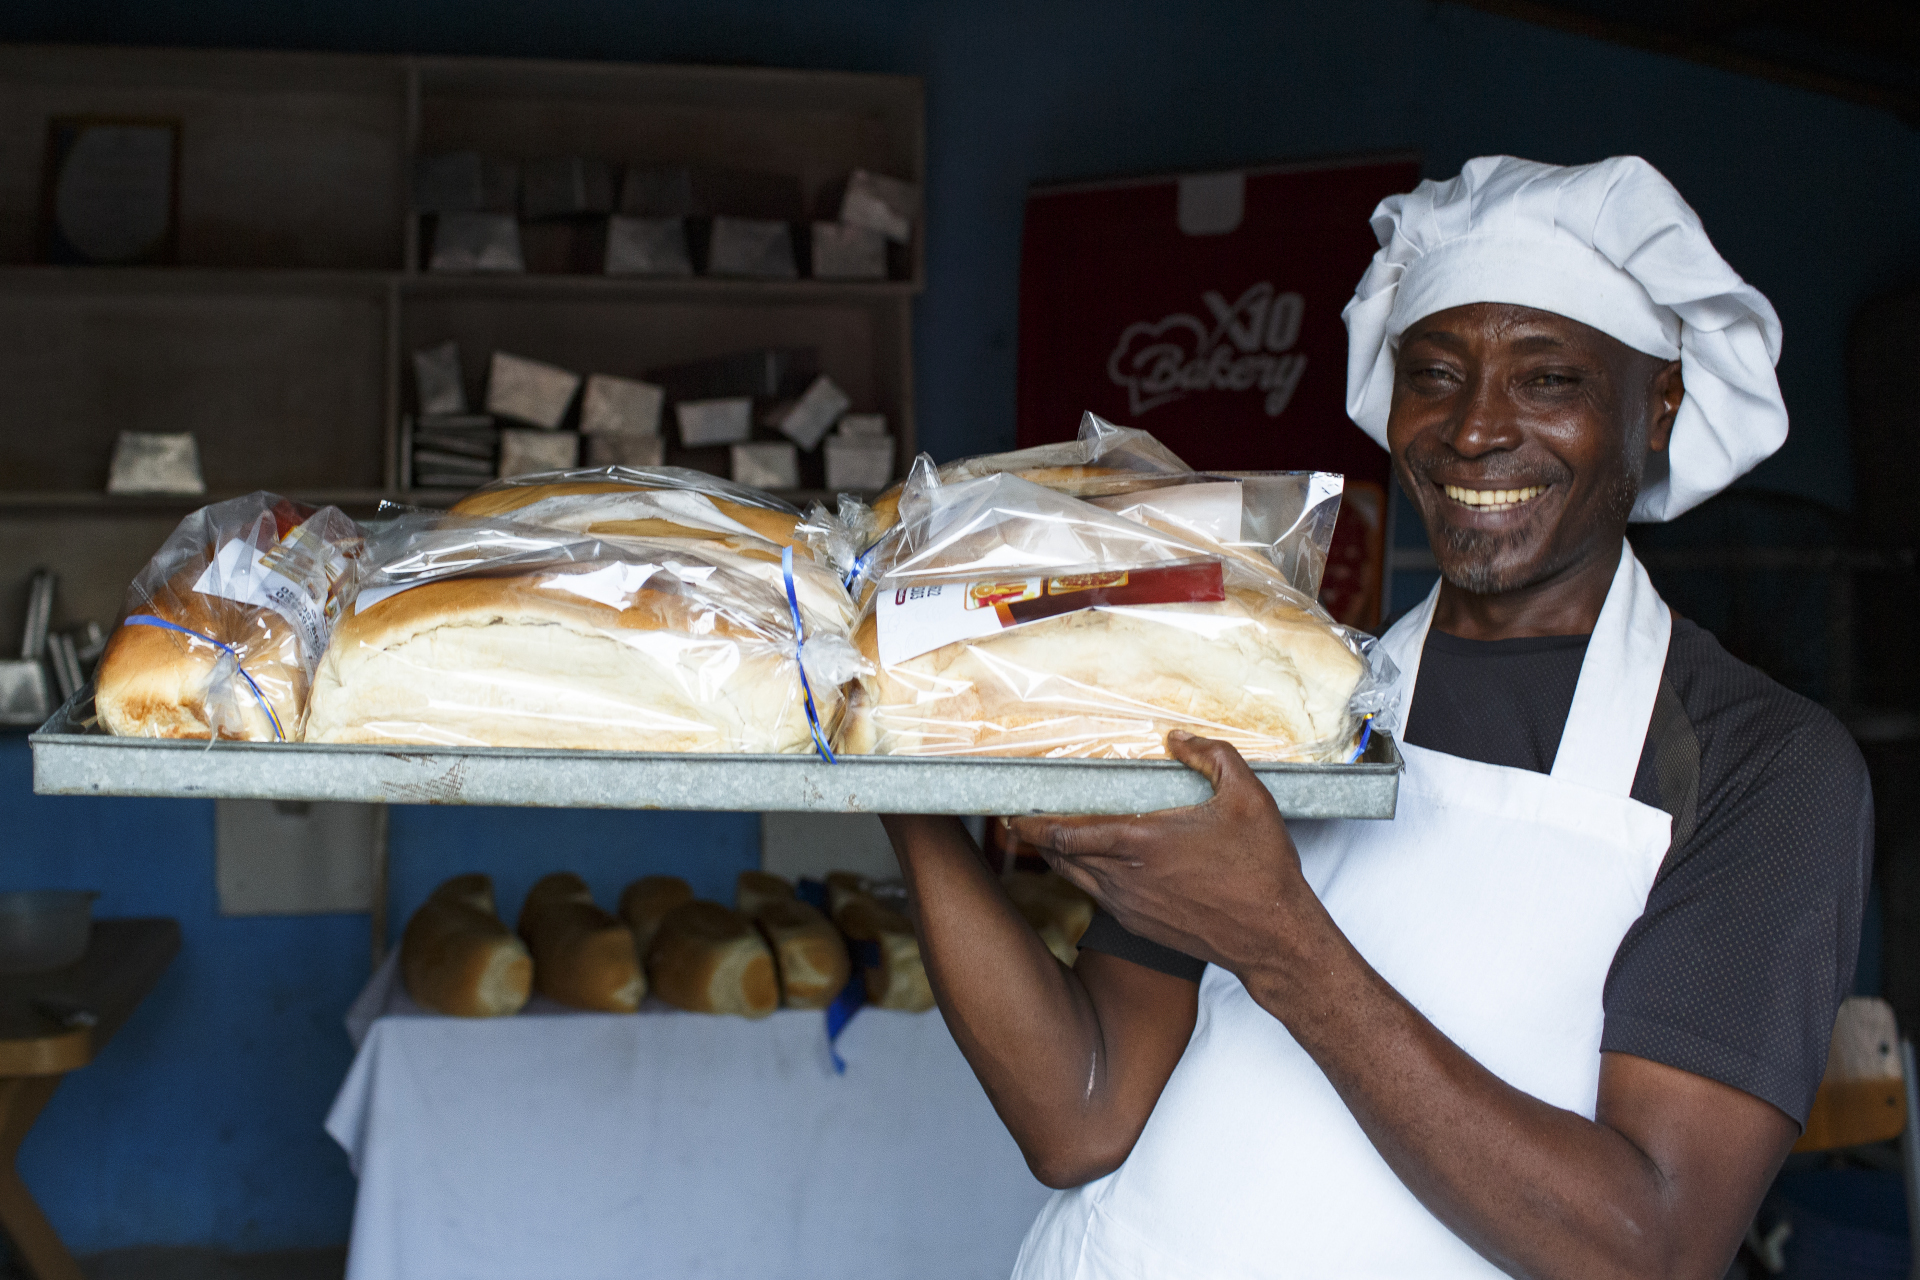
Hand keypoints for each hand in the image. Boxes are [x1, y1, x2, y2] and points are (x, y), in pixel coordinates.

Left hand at [1008, 731, 1326, 980]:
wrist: (1272, 938)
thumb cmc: (1261, 868)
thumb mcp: (1247, 796)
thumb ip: (1211, 756)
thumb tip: (1177, 737)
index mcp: (1140, 843)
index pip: (1062, 834)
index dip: (1031, 822)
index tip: (1012, 809)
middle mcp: (1125, 878)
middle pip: (1058, 857)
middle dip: (1035, 837)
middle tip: (1021, 817)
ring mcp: (1129, 906)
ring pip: (1075, 879)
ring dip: (1058, 857)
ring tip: (1050, 837)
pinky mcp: (1139, 925)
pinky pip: (1098, 896)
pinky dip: (1085, 876)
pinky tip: (1097, 863)